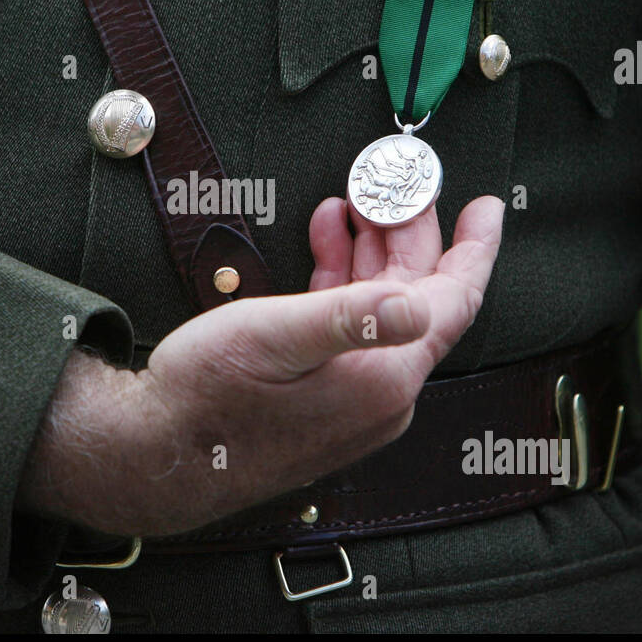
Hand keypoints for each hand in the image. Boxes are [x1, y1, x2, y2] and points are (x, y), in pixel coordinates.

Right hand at [19, 195, 504, 536]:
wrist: (154, 454)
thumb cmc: (206, 398)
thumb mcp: (276, 339)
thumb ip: (351, 317)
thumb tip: (418, 304)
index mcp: (384, 380)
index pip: (453, 303)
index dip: (475, 249)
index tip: (486, 207)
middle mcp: (380, 395)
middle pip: (417, 299)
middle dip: (409, 237)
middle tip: (395, 187)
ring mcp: (353, 401)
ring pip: (382, 311)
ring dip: (370, 254)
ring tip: (350, 205)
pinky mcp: (324, 401)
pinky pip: (352, 332)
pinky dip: (343, 284)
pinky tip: (324, 248)